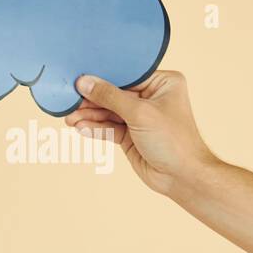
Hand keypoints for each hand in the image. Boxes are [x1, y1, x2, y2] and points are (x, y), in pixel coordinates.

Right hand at [67, 70, 218, 197]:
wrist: (181, 176)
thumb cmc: (173, 141)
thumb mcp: (139, 113)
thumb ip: (110, 97)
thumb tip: (85, 82)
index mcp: (163, 84)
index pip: (127, 76)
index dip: (103, 79)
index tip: (80, 81)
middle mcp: (151, 98)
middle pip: (114, 95)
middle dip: (92, 101)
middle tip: (70, 103)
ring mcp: (139, 117)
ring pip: (108, 112)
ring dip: (89, 116)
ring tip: (71, 119)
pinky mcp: (130, 135)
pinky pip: (108, 128)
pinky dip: (95, 128)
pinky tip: (81, 128)